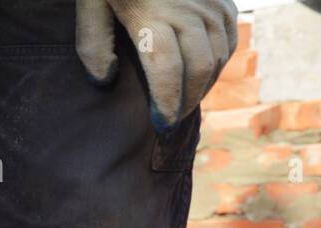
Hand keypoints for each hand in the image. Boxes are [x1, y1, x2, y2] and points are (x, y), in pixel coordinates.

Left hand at [76, 0, 237, 132]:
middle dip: (186, 101)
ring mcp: (209, 2)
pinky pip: (230, 37)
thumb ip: (93, 46)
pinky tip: (200, 74)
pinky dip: (219, 61)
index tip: (159, 123)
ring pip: (219, 56)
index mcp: (151, 15)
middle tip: (170, 120)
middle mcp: (187, 9)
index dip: (167, 104)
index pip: (168, 72)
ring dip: (203, 85)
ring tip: (183, 102)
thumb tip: (105, 81)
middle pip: (200, 68)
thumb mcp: (90, 6)